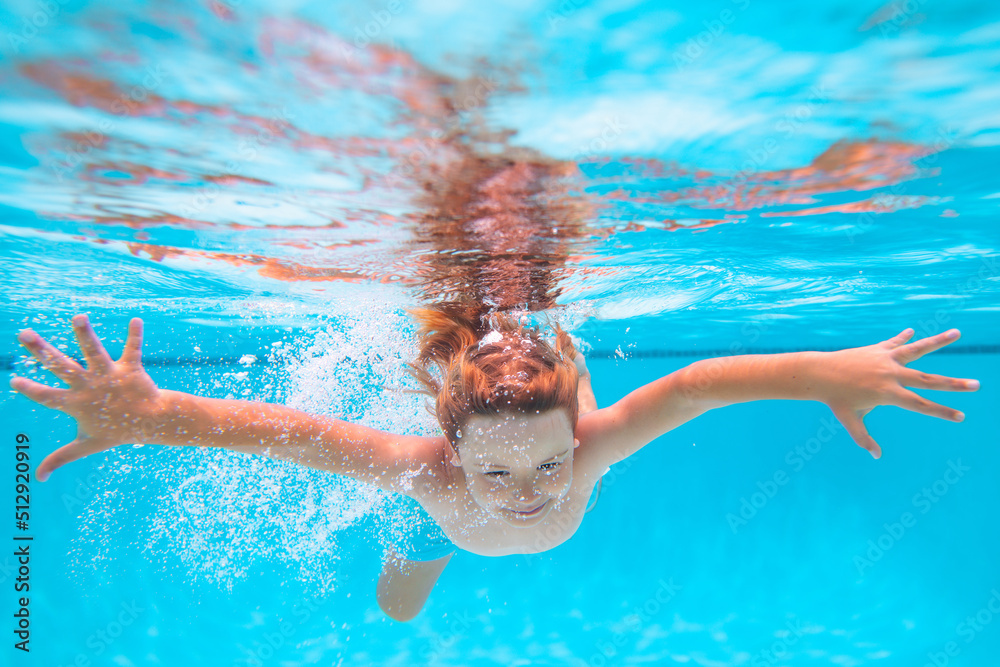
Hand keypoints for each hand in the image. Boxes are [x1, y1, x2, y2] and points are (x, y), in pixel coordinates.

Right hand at [9, 314, 163, 481]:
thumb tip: (39, 478)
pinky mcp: (130, 369)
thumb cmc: (117, 431)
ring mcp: (110, 376)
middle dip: (41, 350)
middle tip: (23, 333)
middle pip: (61, 367)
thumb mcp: (85, 445)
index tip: (14, 380)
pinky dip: (135, 335)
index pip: (47, 397)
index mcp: (75, 403)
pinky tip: (136, 319)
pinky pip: (132, 349)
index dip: (30, 390)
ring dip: (86, 334)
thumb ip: (61, 457)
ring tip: (78, 317)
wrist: (151, 423)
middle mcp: (90, 386)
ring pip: (94, 352)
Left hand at [812, 328, 979, 458]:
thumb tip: (876, 456)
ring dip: (938, 341)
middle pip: (928, 379)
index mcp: (887, 394)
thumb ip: (864, 438)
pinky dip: (903, 338)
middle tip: (976, 385)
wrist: (819, 374)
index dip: (941, 411)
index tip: (961, 416)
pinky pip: (894, 343)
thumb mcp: (851, 421)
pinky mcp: (877, 349)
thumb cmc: (835, 401)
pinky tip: (912, 332)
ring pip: (917, 349)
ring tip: (957, 332)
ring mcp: (885, 359)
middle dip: (953, 384)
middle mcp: (890, 374)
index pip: (921, 405)